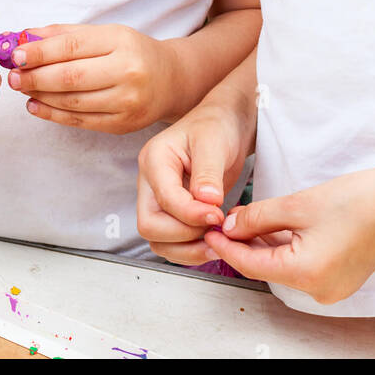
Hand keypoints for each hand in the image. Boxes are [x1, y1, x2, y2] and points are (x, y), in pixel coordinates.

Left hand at [6, 24, 177, 133]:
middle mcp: (127, 71)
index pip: (72, 46)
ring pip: (72, 101)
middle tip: (13, 76)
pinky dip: (53, 115)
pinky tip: (36, 105)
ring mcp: (127, 101)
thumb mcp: (104, 34)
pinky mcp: (123, 125)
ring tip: (22, 88)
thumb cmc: (131, 52)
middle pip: (70, 76)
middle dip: (35, 76)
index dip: (40, 51)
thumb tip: (23, 37)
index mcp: (121, 42)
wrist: (170, 80)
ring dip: (40, 95)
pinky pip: (80, 121)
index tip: (16, 54)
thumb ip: (64, 34)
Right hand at [137, 100, 254, 264]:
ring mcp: (158, 198)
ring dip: (187, 249)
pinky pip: (171, 242)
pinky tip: (212, 241)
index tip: (218, 215)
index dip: (191, 214)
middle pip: (150, 226)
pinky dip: (190, 250)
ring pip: (157, 240)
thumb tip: (207, 202)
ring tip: (216, 241)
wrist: (225, 124)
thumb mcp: (214, 142)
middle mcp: (150, 181)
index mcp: (154, 159)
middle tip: (215, 228)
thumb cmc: (217, 125)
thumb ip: (208, 173)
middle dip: (184, 235)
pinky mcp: (170, 212)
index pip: (165, 199)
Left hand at [204, 166, 374, 302]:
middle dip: (243, 245)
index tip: (208, 230)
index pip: (251, 264)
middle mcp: (319, 290)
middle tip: (222, 222)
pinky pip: (302, 266)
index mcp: (306, 274)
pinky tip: (273, 228)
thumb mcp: (298, 204)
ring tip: (244, 220)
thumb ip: (258, 217)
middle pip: (267, 268)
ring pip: (284, 267)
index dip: (226, 246)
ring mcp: (332, 288)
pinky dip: (285, 248)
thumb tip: (230, 226)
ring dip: (264, 246)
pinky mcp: (341, 278)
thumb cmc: (356, 199)